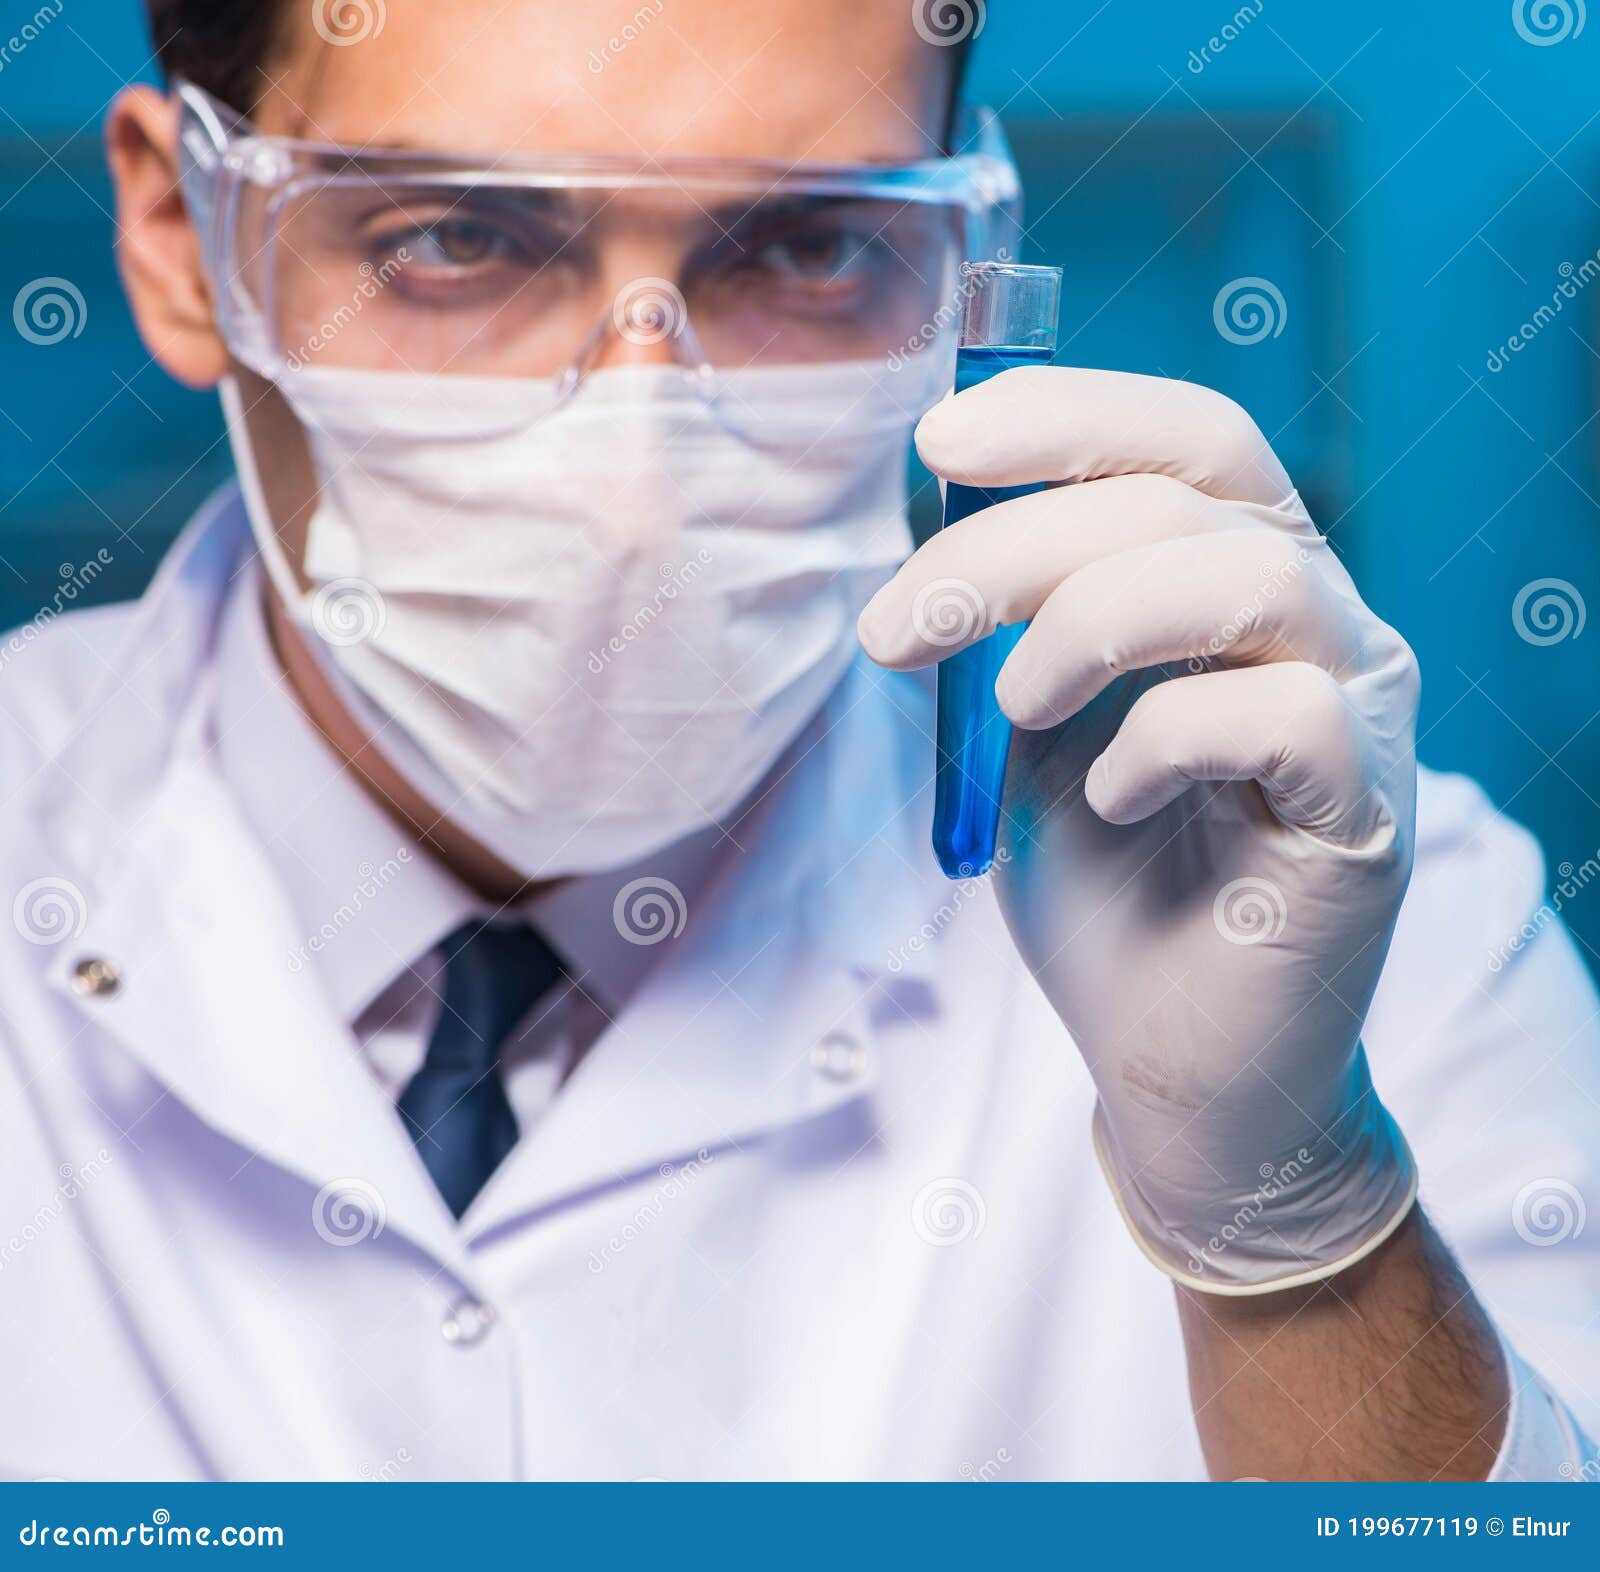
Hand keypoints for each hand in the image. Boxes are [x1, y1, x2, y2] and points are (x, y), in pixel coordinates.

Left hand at [859, 366, 1420, 1292]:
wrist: (1166, 1057)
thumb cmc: (1107, 885)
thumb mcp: (1034, 724)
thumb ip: (1023, 617)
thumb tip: (951, 507)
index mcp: (1241, 581)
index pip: (1188, 438)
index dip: (1067, 413)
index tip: (937, 442)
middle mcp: (1323, 623)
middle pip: (1188, 496)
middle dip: (1014, 545)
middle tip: (897, 629)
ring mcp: (1357, 715)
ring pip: (1250, 575)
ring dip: (1089, 625)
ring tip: (1016, 711)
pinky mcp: (1364, 814)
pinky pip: (1280, 716)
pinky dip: (1158, 739)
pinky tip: (1107, 800)